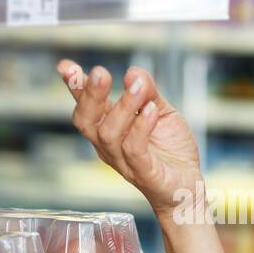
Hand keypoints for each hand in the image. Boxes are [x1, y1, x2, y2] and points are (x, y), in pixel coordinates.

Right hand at [56, 61, 203, 216]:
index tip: (65, 67)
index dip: (75, 87)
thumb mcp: (161, 111)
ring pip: (109, 134)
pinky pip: (134, 150)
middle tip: (100, 72)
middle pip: (86, 121)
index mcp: (108, 127)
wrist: (188, 185)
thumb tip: (134, 72)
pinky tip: (151, 110)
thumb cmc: (170, 149)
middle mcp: (108, 146)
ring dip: (122, 106)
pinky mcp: (143, 174)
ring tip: (137, 86)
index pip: (86, 106)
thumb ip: (148, 91)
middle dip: (89, 95)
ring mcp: (123, 161)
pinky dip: (140, 128)